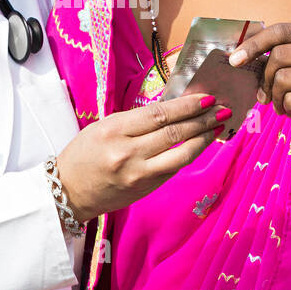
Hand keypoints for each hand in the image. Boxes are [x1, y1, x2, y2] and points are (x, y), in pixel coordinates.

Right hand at [55, 93, 224, 220]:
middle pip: (174, 132)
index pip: (159, 114)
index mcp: (114, 130)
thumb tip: (173, 111)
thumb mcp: (104, 127)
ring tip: (219, 126)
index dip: (187, 106)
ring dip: (204, 138)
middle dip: (202, 119)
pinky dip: (190, 154)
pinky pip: (173, 169)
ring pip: (180, 154)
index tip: (206, 97)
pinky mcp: (145, 188)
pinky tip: (201, 144)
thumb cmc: (84, 154)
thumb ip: (136, 121)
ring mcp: (138, 174)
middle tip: (222, 108)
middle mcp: (128, 153)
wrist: (68, 191)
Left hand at [228, 23, 290, 163]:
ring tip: (289, 104)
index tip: (234, 60)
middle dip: (266, 79)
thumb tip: (236, 55)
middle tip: (267, 94)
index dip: (254, 44)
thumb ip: (273, 57)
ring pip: (282, 79)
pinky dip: (288, 110)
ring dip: (277, 97)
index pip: (281, 31)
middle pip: (279, 56)